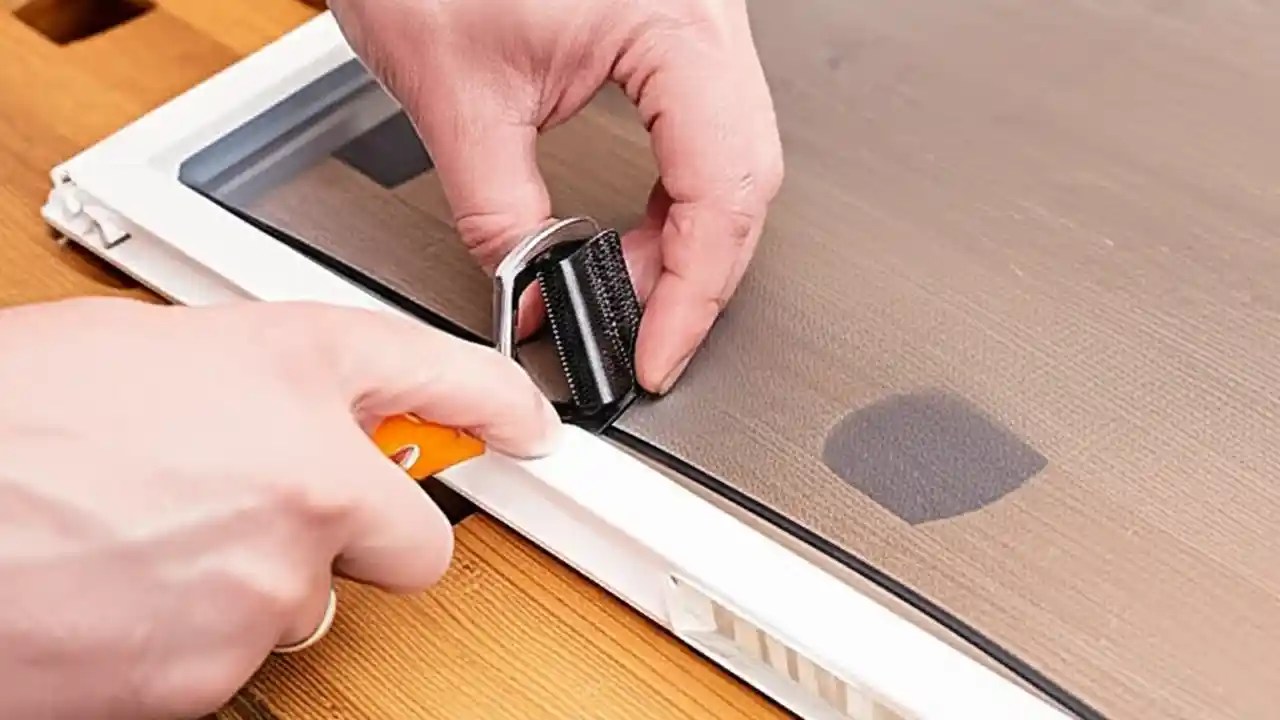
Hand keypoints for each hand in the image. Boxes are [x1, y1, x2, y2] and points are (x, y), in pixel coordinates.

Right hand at [0, 297, 557, 718]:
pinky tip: (123, 591)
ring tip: (151, 543)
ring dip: (258, 580)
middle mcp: (310, 473)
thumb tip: (318, 414)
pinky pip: (242, 654)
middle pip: (418, 538)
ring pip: (315, 601)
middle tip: (297, 514)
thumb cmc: (12, 418)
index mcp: (294, 367)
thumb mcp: (156, 350)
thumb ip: (264, 383)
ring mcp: (272, 582)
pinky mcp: (217, 672)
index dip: (501, 405)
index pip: (450, 378)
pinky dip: (197, 633)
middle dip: (370, 531)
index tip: (525, 428)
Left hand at [329, 0, 783, 393]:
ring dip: (687, 243)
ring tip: (629, 294)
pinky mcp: (674, 34)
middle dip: (694, 276)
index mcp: (674, 22)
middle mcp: (706, 18)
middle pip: (743, 181)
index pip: (721, 186)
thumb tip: (530, 292)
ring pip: (733, 163)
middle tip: (641, 337)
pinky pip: (703, 136)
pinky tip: (641, 238)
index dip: (694, 291)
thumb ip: (498, 215)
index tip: (655, 353)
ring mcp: (698, 24)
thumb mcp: (454, 93)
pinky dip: (676, 202)